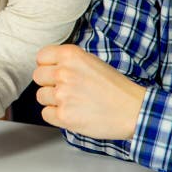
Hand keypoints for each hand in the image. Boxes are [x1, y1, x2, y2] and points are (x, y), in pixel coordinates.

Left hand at [32, 44, 146, 139]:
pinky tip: (73, 113)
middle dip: (49, 84)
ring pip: (40, 96)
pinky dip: (57, 116)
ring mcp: (62, 94)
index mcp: (71, 55)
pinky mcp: (63, 115)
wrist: (133, 110)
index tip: (55, 72)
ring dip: (53, 101)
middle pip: (38, 77)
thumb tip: (48, 66)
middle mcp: (63, 72)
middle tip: (66, 89)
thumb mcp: (91, 62)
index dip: (47, 66)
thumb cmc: (115, 87)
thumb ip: (68, 61)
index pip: (41, 57)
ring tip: (73, 102)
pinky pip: (46, 114)